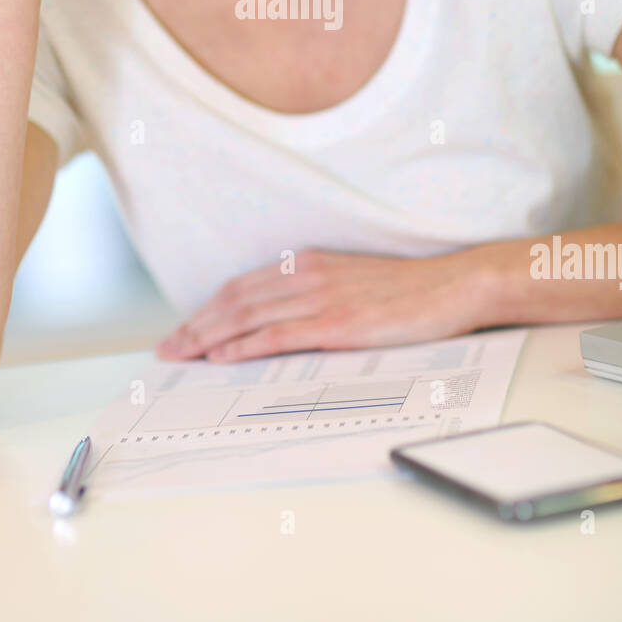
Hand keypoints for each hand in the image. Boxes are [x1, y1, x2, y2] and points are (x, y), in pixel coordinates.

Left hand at [154, 247, 492, 362]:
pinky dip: (245, 346)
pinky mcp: (337, 324)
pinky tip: (224, 357)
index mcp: (310, 263)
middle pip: (235, 300)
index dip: (208, 307)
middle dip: (196, 325)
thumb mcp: (353, 281)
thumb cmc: (409, 290)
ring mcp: (322, 299)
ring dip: (209, 337)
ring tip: (183, 356)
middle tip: (168, 348)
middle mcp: (309, 276)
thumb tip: (281, 319)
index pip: (243, 286)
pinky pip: (279, 335)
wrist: (453, 286)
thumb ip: (316, 293)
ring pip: (248, 317)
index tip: (184, 327)